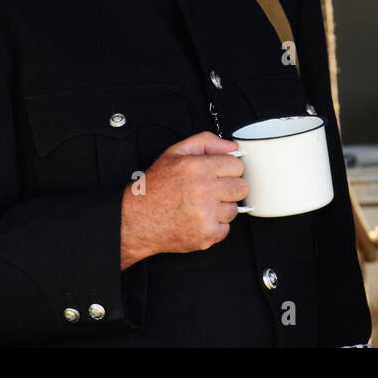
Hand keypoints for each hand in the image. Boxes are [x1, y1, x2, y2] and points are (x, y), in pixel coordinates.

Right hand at [119, 131, 247, 269]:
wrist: (136, 220)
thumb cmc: (154, 188)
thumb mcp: (175, 153)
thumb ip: (206, 142)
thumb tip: (233, 147)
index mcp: (197, 167)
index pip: (237, 165)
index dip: (228, 169)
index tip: (218, 174)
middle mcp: (203, 190)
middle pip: (242, 187)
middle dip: (229, 188)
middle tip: (212, 190)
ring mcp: (206, 214)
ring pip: (235, 209)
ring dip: (222, 208)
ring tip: (202, 206)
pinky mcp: (206, 235)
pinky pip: (226, 229)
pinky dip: (215, 226)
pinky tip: (198, 219)